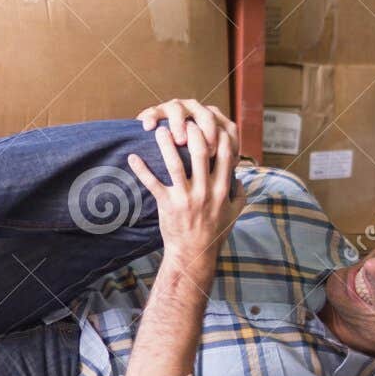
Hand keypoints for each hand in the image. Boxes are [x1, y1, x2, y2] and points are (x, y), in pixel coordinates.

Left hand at [127, 122, 244, 265]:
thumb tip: (241, 178)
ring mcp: (186, 198)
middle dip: (193, 133)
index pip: (224, 155)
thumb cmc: (214, 234)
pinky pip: (153, 184)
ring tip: (159, 130)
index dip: (219, 136)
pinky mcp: (168, 205)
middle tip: (184, 120)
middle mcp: (205, 192)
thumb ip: (239, 194)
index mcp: (222, 190)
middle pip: (200, 154)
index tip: (212, 123)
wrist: (194, 255)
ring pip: (175, 165)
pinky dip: (142, 170)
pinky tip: (133, 157)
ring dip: (166, 145)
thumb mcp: (233, 214)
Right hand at [138, 98, 237, 160]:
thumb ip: (224, 159)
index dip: (224, 140)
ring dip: (180, 124)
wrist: (159, 147)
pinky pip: (153, 112)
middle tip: (205, 151)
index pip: (225, 126)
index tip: (217, 156)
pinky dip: (151, 117)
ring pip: (178, 108)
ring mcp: (175, 108)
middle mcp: (195, 110)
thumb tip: (236, 170)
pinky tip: (148, 127)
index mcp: (212, 121)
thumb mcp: (208, 159)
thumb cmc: (189, 159)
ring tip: (179, 141)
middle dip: (207, 131)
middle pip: (205, 114)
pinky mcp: (156, 112)